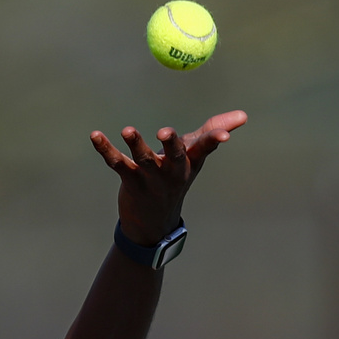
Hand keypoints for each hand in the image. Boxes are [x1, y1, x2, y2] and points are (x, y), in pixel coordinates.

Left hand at [90, 110, 247, 244]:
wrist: (154, 222)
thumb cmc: (175, 178)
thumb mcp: (195, 157)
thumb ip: (212, 132)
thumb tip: (243, 115)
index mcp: (189, 162)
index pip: (205, 148)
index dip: (214, 140)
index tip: (224, 135)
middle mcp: (172, 171)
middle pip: (174, 156)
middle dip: (172, 144)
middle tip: (165, 132)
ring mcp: (151, 179)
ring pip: (143, 160)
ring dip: (136, 144)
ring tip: (127, 130)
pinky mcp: (130, 182)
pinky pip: (117, 163)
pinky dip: (105, 149)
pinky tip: (95, 136)